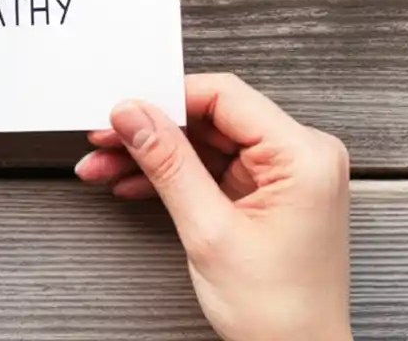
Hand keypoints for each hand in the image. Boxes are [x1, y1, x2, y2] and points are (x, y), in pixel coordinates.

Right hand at [75, 74, 350, 340]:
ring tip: (105, 166)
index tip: (124, 111)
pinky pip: (213, 169)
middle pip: (211, 119)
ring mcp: (285, 176)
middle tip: (104, 140)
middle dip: (151, 132)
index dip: (168, 99)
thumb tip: (135, 116)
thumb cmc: (279, 311)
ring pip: (205, 144)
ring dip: (154, 156)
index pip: (225, 96)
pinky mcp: (268, 194)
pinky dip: (173, 177)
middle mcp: (301, 157)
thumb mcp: (210, 232)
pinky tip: (133, 182)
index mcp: (303, 155)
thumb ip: (169, 165)